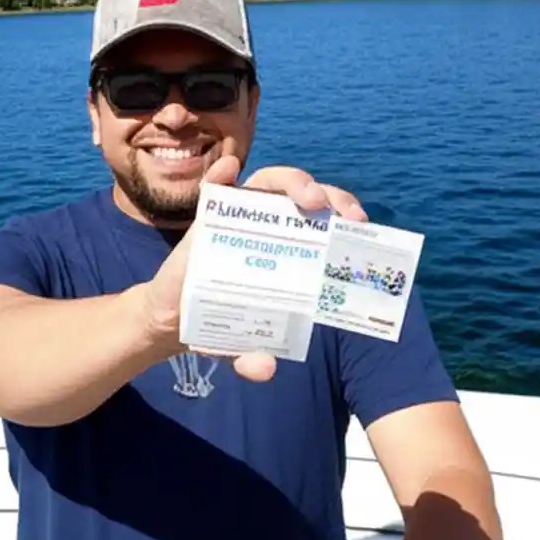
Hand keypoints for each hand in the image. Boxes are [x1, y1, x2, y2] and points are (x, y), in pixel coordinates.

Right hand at [139, 158, 367, 382]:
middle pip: (307, 196)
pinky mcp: (206, 216)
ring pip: (270, 183)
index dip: (347, 218)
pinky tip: (228, 170)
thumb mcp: (241, 346)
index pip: (327, 220)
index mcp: (293, 248)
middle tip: (342, 216)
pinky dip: (221, 174)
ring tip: (308, 198)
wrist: (177, 319)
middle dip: (332, 197)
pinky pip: (215, 187)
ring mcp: (239, 217)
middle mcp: (270, 225)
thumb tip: (264, 369)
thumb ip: (252, 356)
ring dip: (293, 182)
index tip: (362, 228)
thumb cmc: (222, 324)